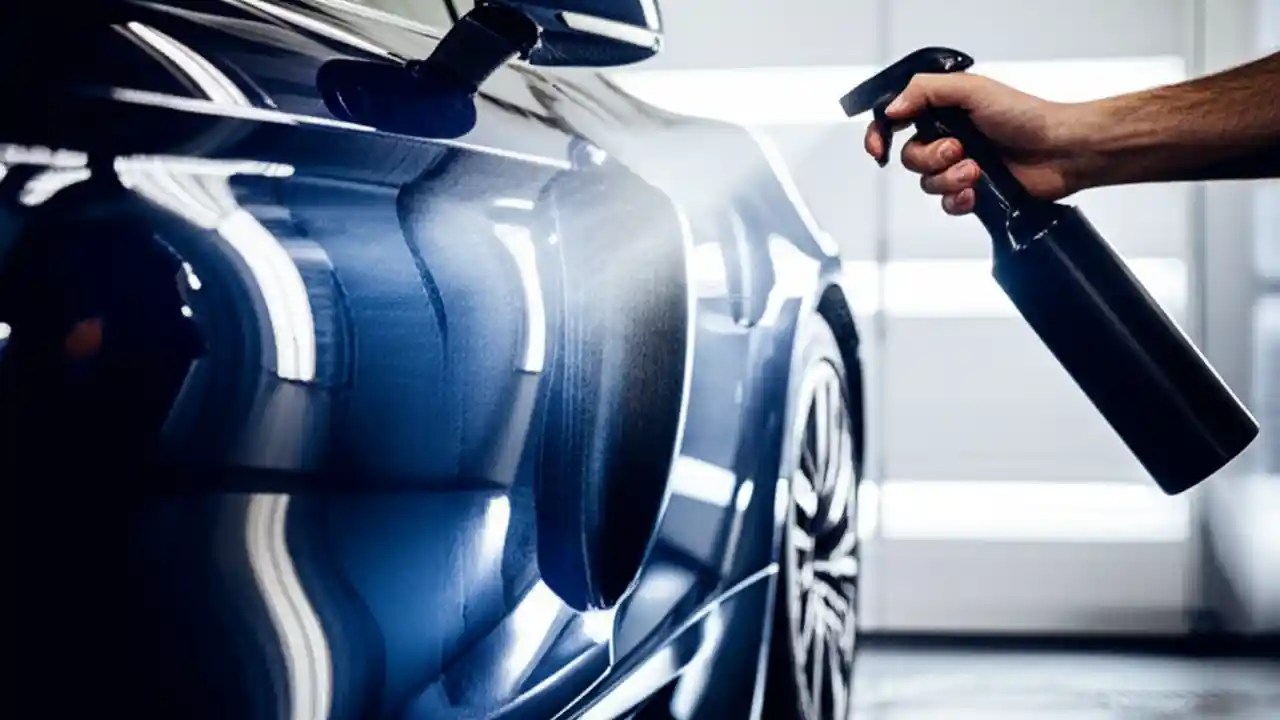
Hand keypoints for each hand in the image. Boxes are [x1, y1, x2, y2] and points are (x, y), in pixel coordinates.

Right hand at [864, 73, 1089, 214]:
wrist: (1061, 151)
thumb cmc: (1027, 116)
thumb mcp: (973, 90)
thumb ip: (926, 91)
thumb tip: (891, 108)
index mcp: (944, 110)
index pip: (896, 121)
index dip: (879, 135)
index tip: (879, 147)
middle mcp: (949, 138)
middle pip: (910, 157)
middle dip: (930, 157)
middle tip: (957, 150)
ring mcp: (959, 167)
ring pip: (927, 183)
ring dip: (949, 178)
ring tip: (976, 170)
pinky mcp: (972, 192)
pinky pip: (946, 204)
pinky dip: (958, 200)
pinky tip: (975, 192)